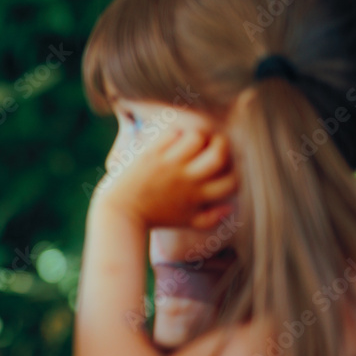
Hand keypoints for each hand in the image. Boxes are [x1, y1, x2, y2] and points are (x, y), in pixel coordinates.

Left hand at [93, 129, 236, 229]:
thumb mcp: (185, 222)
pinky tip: (173, 138)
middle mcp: (186, 180)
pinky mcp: (151, 154)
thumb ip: (211, 218)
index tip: (226, 167)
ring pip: (196, 139)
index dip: (234, 172)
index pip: (231, 181)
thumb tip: (231, 207)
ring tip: (192, 139)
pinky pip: (171, 134)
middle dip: (223, 145)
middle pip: (219, 156)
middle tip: (216, 143)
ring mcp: (168, 165)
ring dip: (198, 136)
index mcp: (197, 197)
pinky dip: (176, 132)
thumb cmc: (154, 217)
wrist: (120, 212)